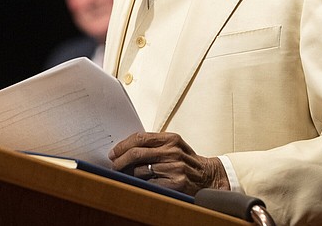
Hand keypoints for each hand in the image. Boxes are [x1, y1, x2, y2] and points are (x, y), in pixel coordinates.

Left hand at [108, 132, 229, 194]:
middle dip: (120, 160)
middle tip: (113, 165)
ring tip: (124, 175)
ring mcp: (175, 168)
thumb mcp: (173, 146)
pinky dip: (140, 184)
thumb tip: (125, 149)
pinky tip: (138, 184)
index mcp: (171, 139)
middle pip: (137, 153)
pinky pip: (149, 184)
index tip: (114, 152)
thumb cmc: (186, 161)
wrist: (208, 176)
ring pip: (140, 170)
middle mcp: (173, 152)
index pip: (140, 138)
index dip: (123, 145)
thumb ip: (153, 144)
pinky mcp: (176, 183)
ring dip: (128, 174)